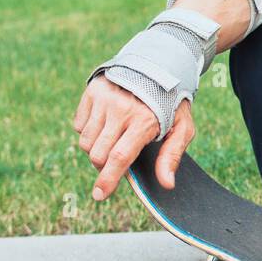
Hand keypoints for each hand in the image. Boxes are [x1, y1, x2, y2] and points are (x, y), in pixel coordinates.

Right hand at [73, 76, 194, 198]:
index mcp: (144, 121)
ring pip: (85, 142)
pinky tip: (106, 123)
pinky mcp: (92, 92)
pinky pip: (79, 125)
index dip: (108, 179)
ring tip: (114, 138)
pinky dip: (88, 131)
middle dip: (104, 166)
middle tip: (117, 159)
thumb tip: (167, 184)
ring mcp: (103, 99)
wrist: (159, 65)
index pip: (119, 157)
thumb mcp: (182, 127)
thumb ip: (172, 155)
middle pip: (98, 154)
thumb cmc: (172, 103)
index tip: (99, 195)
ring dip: (96, 149)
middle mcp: (120, 109)